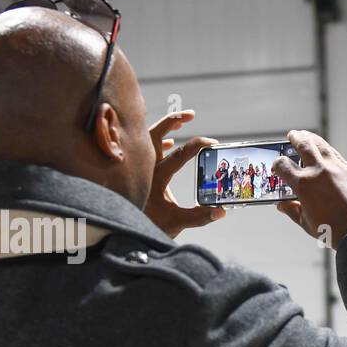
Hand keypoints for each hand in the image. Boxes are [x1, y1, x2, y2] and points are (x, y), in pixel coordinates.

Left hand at [144, 109, 225, 238]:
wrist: (124, 232)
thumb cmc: (150, 226)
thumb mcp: (178, 223)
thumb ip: (200, 217)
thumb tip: (222, 211)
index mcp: (157, 176)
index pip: (180, 153)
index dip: (198, 145)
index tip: (212, 143)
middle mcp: (145, 167)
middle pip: (155, 134)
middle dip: (173, 121)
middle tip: (190, 114)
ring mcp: (139, 167)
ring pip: (148, 139)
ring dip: (164, 128)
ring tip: (180, 121)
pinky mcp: (137, 172)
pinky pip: (144, 149)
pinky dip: (157, 143)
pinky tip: (168, 144)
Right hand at [273, 130, 346, 247]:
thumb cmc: (333, 231)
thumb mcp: (307, 223)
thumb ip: (293, 211)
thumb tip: (282, 205)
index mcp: (303, 184)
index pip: (283, 166)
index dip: (277, 164)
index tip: (277, 166)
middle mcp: (319, 171)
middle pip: (304, 146)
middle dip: (295, 138)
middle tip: (292, 135)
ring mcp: (337, 168)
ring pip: (322, 146)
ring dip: (312, 138)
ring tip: (307, 136)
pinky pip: (336, 155)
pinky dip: (327, 150)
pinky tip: (325, 151)